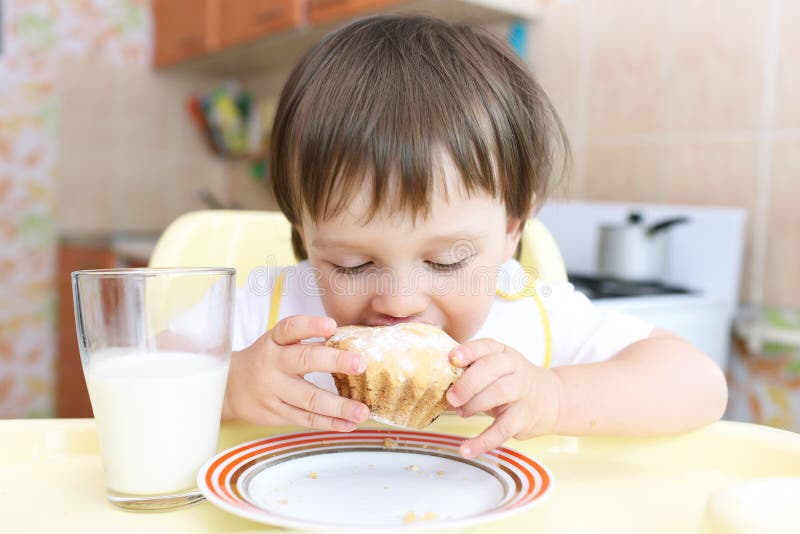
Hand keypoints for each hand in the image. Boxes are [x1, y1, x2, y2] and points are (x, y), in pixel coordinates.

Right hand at [223, 315, 369, 431]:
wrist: (229, 387)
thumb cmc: (266, 360)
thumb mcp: (278, 344)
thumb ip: (307, 342)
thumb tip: (349, 343)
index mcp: (274, 342)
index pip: (290, 328)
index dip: (310, 325)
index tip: (331, 325)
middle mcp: (272, 364)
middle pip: (304, 361)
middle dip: (334, 361)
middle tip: (360, 364)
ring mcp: (273, 391)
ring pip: (308, 399)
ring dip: (338, 406)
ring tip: (362, 411)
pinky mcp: (276, 413)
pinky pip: (305, 419)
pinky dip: (329, 423)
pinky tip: (348, 424)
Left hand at [445, 339, 562, 457]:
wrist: (551, 398)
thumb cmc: (510, 381)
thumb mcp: (495, 368)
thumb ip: (470, 371)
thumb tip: (435, 383)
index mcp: (502, 353)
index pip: (486, 346)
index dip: (469, 351)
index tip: (452, 358)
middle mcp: (515, 368)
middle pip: (491, 369)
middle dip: (468, 383)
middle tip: (451, 397)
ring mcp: (522, 392)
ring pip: (499, 393)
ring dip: (475, 404)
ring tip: (461, 413)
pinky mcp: (524, 418)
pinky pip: (502, 430)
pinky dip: (482, 441)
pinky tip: (466, 449)